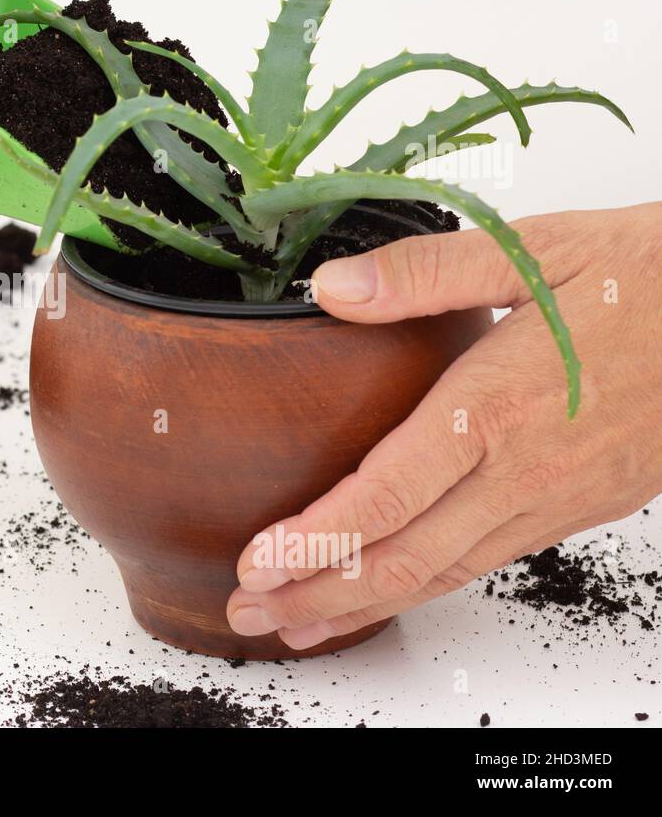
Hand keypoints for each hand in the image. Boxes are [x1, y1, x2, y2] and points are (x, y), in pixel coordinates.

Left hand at [226, 203, 661, 649]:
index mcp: (498, 407)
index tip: (257, 563)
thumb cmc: (642, 277)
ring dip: (361, 604)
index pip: (389, 497)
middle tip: (247, 610)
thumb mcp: (532, 249)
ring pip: (443, 575)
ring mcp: (551, 501)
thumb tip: (330, 287)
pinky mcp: (573, 510)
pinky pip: (483, 563)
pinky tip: (382, 591)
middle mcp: (523, 471)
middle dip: (317, 593)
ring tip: (293, 621)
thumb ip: (426, 271)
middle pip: (404, 558)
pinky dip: (422, 588)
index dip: (317, 540)